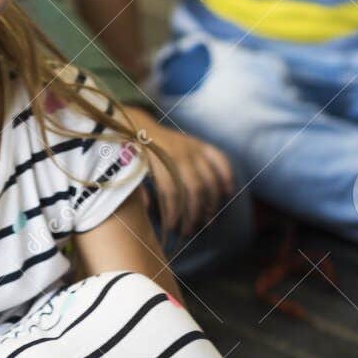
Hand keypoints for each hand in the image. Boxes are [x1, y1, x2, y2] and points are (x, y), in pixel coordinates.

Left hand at [123, 107, 234, 236]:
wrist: (138, 127)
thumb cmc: (133, 156)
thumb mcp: (130, 171)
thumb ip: (138, 189)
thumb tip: (150, 208)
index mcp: (159, 160)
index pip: (171, 192)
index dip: (173, 213)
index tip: (172, 228)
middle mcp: (179, 153)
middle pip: (194, 189)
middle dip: (194, 213)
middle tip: (190, 230)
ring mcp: (192, 148)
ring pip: (209, 178)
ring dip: (211, 202)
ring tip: (207, 221)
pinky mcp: (200, 144)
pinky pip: (220, 159)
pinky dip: (227, 176)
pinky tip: (227, 193)